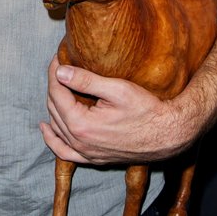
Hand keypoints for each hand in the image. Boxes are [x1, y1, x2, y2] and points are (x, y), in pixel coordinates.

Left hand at [40, 57, 193, 164]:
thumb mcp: (117, 89)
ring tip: (57, 86)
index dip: (55, 72)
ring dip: (53, 106)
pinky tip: (48, 127)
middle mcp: (80, 143)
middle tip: (61, 67)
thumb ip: (85, 81)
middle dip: (54, 85)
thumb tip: (60, 72)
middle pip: (54, 109)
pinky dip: (53, 139)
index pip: (57, 93)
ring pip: (57, 128)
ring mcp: (86, 153)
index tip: (59, 57)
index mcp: (81, 125)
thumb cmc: (146, 110)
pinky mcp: (94, 158)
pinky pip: (64, 152)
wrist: (168, 135)